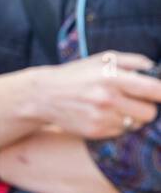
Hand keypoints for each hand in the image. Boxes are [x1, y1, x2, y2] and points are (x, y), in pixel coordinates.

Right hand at [28, 52, 160, 139]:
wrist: (42, 95)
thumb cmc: (75, 75)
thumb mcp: (99, 60)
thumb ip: (131, 61)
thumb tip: (154, 68)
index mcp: (110, 77)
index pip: (154, 90)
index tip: (159, 94)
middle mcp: (107, 98)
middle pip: (150, 113)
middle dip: (145, 107)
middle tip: (133, 100)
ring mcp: (101, 117)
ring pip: (136, 124)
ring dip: (130, 117)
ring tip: (113, 107)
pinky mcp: (95, 132)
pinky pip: (121, 132)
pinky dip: (116, 125)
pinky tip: (101, 115)